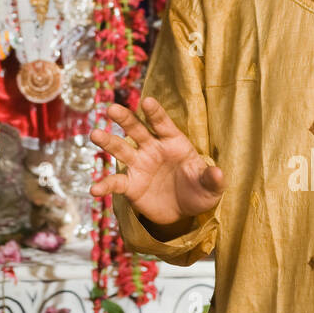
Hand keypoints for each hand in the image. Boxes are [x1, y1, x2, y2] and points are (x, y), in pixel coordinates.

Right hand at [89, 97, 224, 226]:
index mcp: (173, 142)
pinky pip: (115, 183)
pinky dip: (104, 185)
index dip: (155, 112)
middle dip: (124, 118)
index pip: (163, 124)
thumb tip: (219, 174)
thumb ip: (212, 179)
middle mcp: (152, 149)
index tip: (147, 101)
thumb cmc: (199, 191)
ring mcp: (139, 165)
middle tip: (111, 108)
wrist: (183, 211)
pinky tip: (94, 190)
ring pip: (121, 149)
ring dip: (107, 141)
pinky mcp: (130, 185)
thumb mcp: (210, 188)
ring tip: (95, 134)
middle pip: (136, 129)